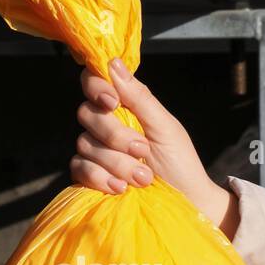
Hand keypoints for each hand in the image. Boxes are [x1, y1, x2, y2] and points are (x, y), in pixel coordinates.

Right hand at [71, 58, 238, 237]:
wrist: (185, 202)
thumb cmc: (179, 162)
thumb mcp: (165, 126)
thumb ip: (139, 97)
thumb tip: (113, 62)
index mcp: (124, 107)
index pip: (94, 82)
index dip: (96, 87)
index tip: (113, 102)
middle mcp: (105, 125)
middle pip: (87, 114)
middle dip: (115, 135)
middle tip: (143, 150)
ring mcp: (96, 151)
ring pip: (85, 144)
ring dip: (117, 163)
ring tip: (143, 177)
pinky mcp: (90, 176)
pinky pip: (79, 169)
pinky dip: (100, 178)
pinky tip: (121, 188)